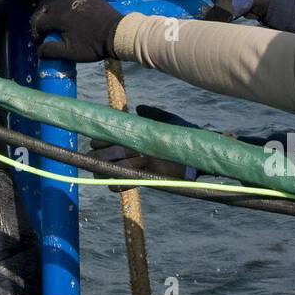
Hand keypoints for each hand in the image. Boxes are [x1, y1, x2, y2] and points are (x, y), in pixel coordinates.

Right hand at [30, 0, 122, 61]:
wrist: (117, 33)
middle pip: (46, 8)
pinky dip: (67, 2)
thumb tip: (38, 50)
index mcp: (58, 16)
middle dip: (42, 18)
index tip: (40, 39)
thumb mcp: (70, 53)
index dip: (36, 32)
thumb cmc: (93, 45)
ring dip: (54, 9)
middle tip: (44, 29)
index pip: (39, 22)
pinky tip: (71, 11)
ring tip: (56, 19)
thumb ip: (51, 50)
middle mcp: (64, 1)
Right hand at [89, 105, 203, 190]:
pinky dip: (117, 184)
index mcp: (137, 138)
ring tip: (101, 165)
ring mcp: (141, 165)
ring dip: (106, 167)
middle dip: (101, 154)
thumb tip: (138, 109)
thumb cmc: (183, 132)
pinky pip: (128, 183)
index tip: (95, 140)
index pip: (112, 139)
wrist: (199, 151)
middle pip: (110, 155)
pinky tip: (111, 181)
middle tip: (94, 153)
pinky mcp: (148, 177)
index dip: (101, 140)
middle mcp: (136, 152)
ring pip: (115, 168)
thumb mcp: (168, 120)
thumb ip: (153, 113)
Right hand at [176, 0, 255, 21]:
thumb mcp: (222, 13)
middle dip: (185, 5)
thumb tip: (195, 31)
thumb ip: (208, 20)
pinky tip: (203, 11)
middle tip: (182, 18)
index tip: (173, 15)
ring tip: (192, 16)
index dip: (177, 4)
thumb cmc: (239, 2)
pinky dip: (202, 1)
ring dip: (194, 4)